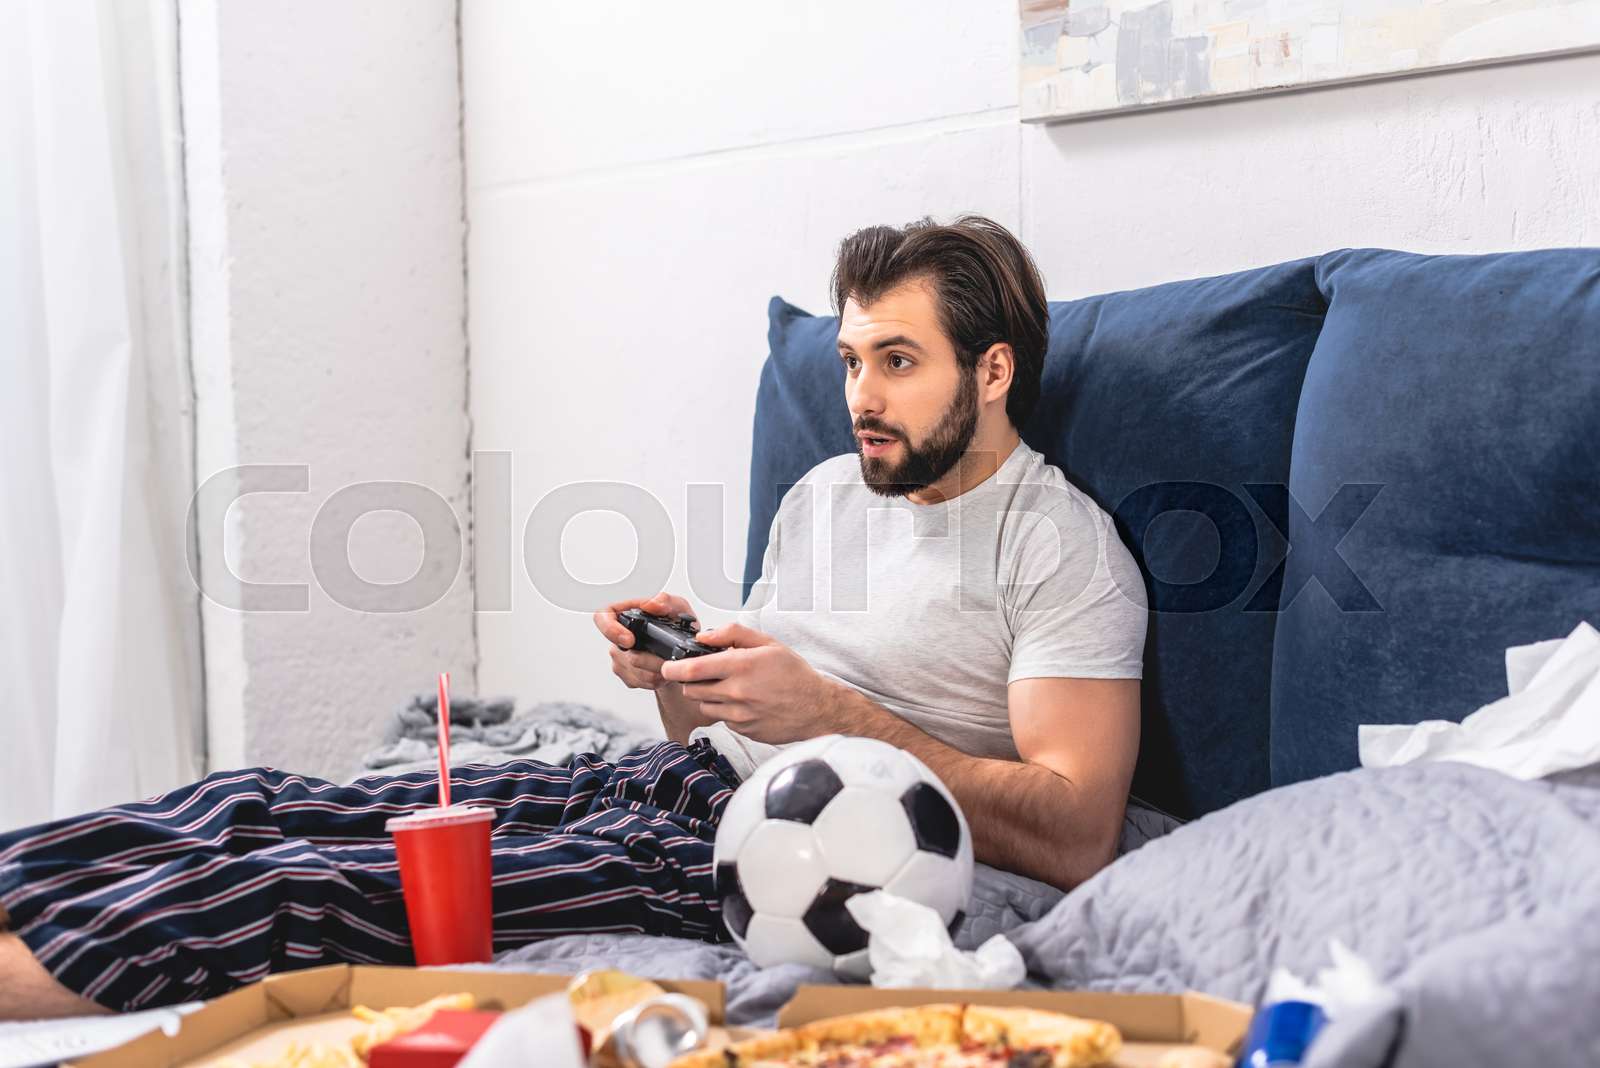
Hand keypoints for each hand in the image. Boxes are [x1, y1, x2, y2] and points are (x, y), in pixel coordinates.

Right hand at [594, 591, 695, 691]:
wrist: (685, 650)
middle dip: (647, 657)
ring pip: (632, 669)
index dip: (611, 630)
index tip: (629, 640)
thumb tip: (652, 604)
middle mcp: (618, 634)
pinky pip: (638, 681)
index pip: (602, 617)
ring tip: (668, 662)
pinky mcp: (626, 674)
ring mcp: (620, 656)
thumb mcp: (678, 606)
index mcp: (625, 612)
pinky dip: (654, 680)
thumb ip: (665, 600)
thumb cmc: (678, 624)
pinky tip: (663, 671)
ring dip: (654, 669)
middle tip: (666, 657)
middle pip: (620, 651)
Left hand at [658, 623, 845, 743]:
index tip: (668, 666)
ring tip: (729, 687)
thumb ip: (734, 634)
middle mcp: (737, 692)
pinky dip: (725, 710)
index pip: (693, 669)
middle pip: (691, 689)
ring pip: (704, 704)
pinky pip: (721, 718)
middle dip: (691, 680)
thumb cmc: (794, 675)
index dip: (673, 667)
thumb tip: (705, 636)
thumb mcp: (769, 643)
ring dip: (708, 695)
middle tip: (703, 673)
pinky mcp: (742, 730)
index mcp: (742, 666)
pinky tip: (743, 702)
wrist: (817, 708)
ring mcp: (739, 715)